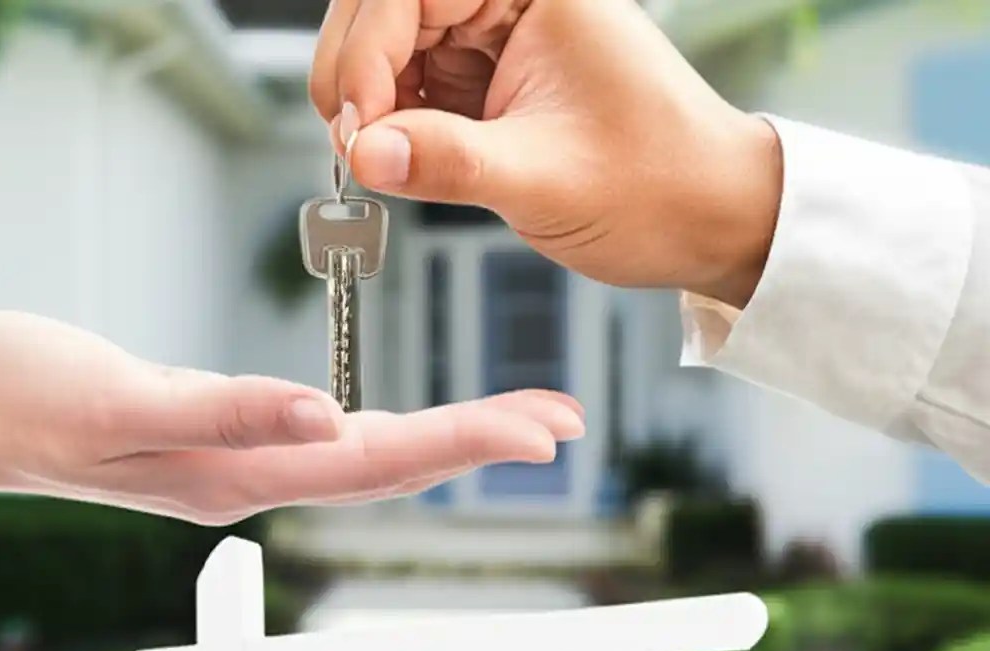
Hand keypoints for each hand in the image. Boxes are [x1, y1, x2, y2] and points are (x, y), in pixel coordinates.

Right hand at [0, 311, 584, 523]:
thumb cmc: (22, 394)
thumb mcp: (120, 402)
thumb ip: (223, 412)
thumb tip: (322, 417)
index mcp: (234, 468)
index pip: (379, 457)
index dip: (467, 440)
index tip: (542, 428)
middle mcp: (246, 473)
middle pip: (391, 461)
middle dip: (481, 440)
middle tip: (561, 419)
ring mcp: (231, 458)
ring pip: (364, 454)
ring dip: (444, 436)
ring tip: (509, 422)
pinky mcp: (212, 433)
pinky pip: (320, 438)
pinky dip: (382, 429)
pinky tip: (401, 426)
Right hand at [309, 0, 784, 307]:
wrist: (706, 220)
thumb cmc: (662, 185)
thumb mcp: (545, 179)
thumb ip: (448, 162)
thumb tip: (365, 151)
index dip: (370, 50)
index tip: (359, 123)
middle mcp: (513, 3)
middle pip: (389, 8)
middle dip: (356, 72)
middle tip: (353, 142)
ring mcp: (497, 39)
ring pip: (391, 45)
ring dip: (368, 99)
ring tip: (376, 155)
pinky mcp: (487, 79)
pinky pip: (413, 83)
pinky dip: (390, 119)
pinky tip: (398, 154)